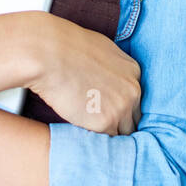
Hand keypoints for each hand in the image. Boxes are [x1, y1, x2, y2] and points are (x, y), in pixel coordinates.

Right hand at [24, 11, 140, 136]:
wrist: (49, 53)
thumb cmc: (66, 46)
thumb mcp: (100, 50)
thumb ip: (111, 68)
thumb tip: (106, 80)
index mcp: (133, 71)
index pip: (135, 98)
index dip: (121, 106)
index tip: (108, 110)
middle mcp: (133, 90)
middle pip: (133, 117)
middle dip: (119, 122)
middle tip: (99, 124)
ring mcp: (121, 107)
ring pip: (123, 132)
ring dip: (109, 133)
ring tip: (92, 134)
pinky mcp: (105, 122)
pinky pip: (106, 139)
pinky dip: (95, 139)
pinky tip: (83, 134)